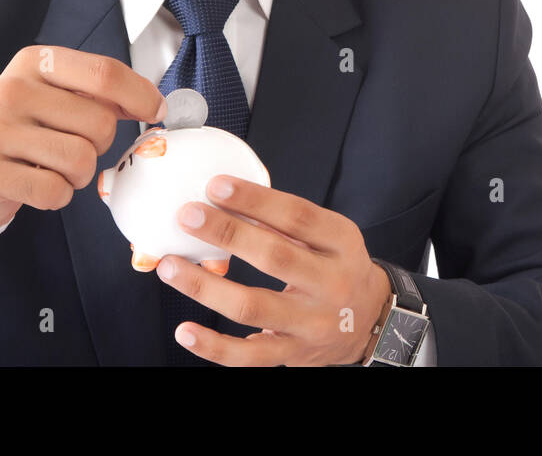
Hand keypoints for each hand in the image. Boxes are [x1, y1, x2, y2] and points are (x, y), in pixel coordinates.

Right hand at [0, 46, 166, 227]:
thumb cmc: (21, 131)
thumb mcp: (55, 97)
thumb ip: (99, 93)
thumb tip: (153, 103)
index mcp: (35, 63)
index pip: (104, 73)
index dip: (140, 95)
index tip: (156, 111)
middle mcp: (11, 90)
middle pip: (100, 122)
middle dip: (99, 144)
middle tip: (71, 147)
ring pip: (80, 159)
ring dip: (78, 174)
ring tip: (52, 167)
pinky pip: (54, 190)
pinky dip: (57, 196)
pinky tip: (36, 186)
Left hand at [155, 176, 393, 365]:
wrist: (371, 321)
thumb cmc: (338, 268)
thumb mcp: (331, 237)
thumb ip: (289, 222)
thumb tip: (228, 199)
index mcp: (343, 244)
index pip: (298, 216)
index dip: (256, 200)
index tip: (216, 185)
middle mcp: (331, 283)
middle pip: (275, 256)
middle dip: (226, 233)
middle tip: (187, 215)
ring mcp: (313, 324)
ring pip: (253, 306)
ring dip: (205, 287)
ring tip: (169, 266)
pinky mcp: (293, 354)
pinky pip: (248, 356)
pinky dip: (213, 346)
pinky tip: (184, 330)